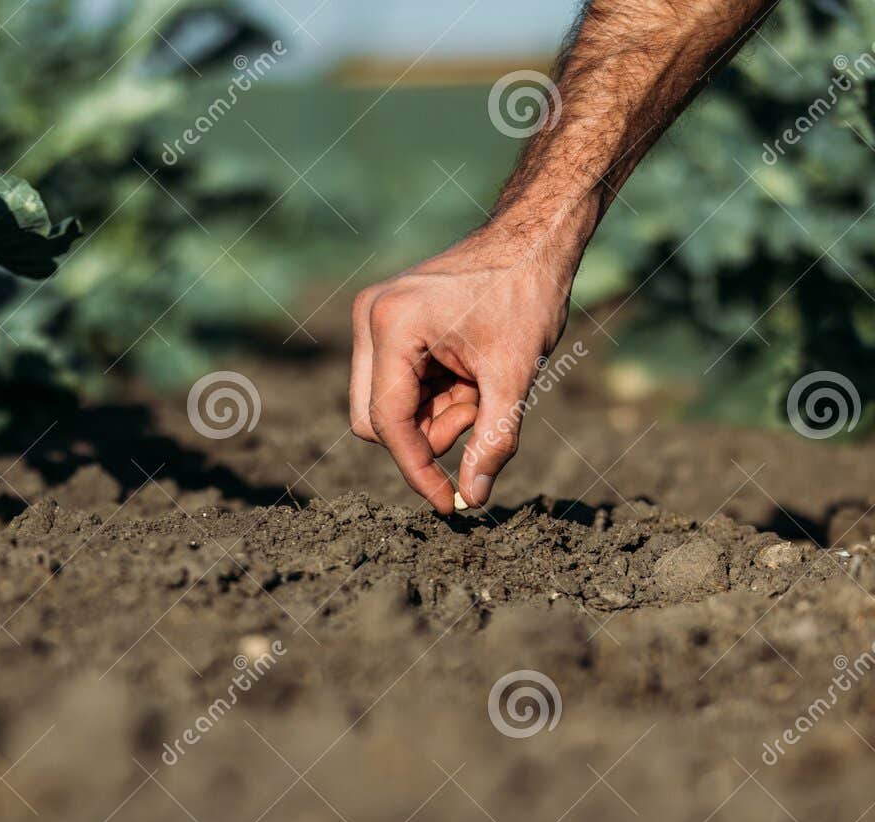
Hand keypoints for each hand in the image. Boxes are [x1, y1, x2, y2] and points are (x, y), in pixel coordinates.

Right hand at [348, 225, 576, 513]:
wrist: (533, 238)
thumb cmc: (526, 294)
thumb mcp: (515, 375)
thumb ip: (493, 439)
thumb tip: (472, 498)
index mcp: (393, 325)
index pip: (387, 421)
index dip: (417, 468)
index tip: (447, 502)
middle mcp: (370, 319)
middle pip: (374, 419)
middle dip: (426, 434)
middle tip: (477, 416)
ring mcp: (372, 319)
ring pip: (386, 406)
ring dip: (434, 415)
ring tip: (480, 388)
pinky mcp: (384, 322)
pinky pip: (396, 385)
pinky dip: (432, 397)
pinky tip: (467, 375)